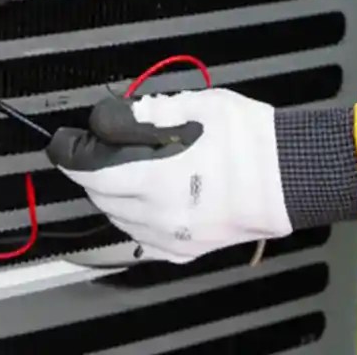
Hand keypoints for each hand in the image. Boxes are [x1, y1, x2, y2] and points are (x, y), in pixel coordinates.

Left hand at [46, 89, 292, 263]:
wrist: (293, 177)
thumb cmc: (247, 138)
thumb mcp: (195, 106)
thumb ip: (146, 112)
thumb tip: (113, 116)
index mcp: (155, 178)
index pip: (88, 169)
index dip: (70, 151)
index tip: (64, 141)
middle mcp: (157, 214)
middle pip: (98, 194)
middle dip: (91, 169)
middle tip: (102, 146)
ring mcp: (171, 237)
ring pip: (117, 217)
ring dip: (111, 193)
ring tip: (129, 168)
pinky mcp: (186, 250)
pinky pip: (142, 238)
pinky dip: (135, 218)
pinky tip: (148, 199)